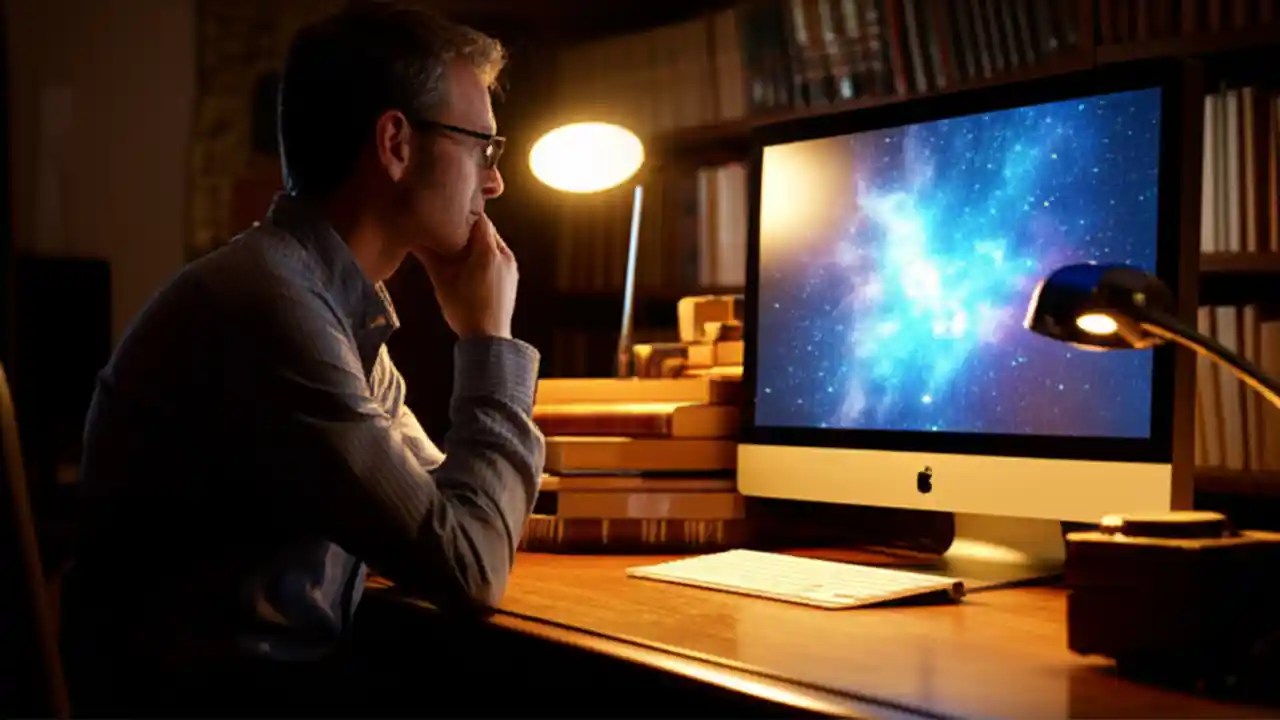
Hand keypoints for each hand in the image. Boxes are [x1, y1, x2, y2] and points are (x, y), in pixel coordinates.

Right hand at [412, 214, 516, 339]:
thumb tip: (414, 238)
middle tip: (447, 228)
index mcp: (489, 251)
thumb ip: (430, 256)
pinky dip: (483, 254)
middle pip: (486, 229)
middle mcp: (504, 254)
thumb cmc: (465, 309)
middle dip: (467, 228)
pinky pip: (497, 256)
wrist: (489, 339)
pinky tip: (468, 263)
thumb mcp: (442, 281)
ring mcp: (510, 266)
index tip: (447, 213)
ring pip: (491, 242)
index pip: (479, 218)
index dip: (462, 213)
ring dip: (475, 241)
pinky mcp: (511, 277)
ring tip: (455, 246)